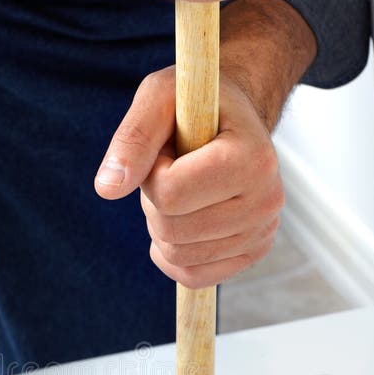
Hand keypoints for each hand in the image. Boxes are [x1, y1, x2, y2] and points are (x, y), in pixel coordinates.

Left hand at [95, 67, 282, 288]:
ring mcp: (262, 232)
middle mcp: (267, 201)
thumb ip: (133, 138)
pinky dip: (172, 254)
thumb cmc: (195, 104)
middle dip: (155, 201)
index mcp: (253, 158)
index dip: (150, 173)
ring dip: (162, 225)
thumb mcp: (159, 98)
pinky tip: (180, 222)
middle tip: (172, 171)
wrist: (234, 118)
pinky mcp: (252, 253)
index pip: (170, 194)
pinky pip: (192, 275)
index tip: (166, 151)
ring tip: (182, 190)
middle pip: (171, 229)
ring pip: (178, 256)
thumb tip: (107, 189)